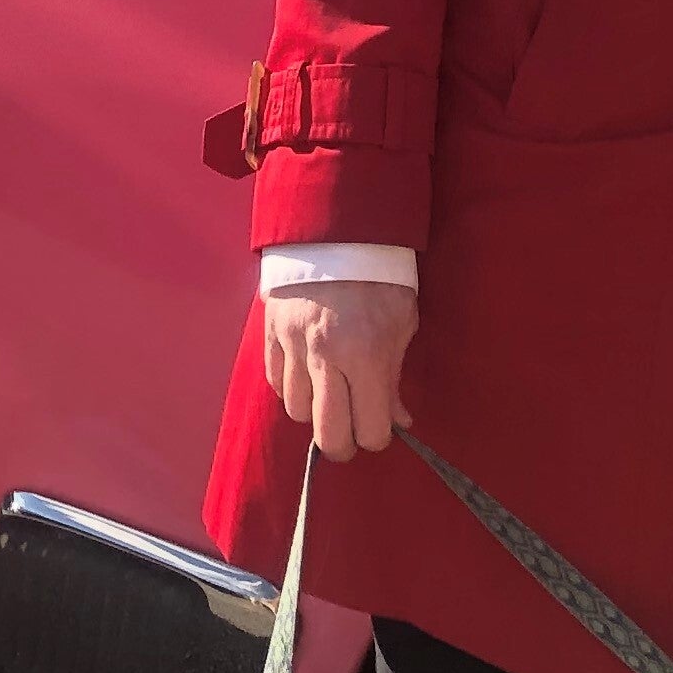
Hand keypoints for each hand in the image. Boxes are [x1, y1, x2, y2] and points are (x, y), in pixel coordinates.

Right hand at [263, 279, 417, 461]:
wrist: (338, 228)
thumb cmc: (380, 277)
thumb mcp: (401, 323)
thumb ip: (395, 377)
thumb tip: (399, 419)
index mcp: (366, 355)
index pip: (369, 429)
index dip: (377, 437)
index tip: (380, 428)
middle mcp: (325, 356)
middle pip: (327, 433)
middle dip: (343, 444)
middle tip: (350, 436)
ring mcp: (293, 343)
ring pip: (296, 410)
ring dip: (314, 412)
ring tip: (328, 398)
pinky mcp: (271, 331)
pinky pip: (274, 381)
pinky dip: (290, 388)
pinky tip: (306, 377)